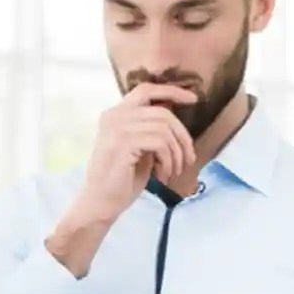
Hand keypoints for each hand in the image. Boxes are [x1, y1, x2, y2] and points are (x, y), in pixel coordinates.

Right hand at [46, 84, 195, 277]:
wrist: (100, 203)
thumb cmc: (120, 180)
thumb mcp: (140, 148)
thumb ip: (151, 129)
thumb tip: (175, 115)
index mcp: (115, 114)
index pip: (146, 90)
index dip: (172, 91)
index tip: (193, 99)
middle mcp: (114, 115)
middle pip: (163, 112)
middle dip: (182, 136)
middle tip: (188, 158)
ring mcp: (117, 127)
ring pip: (164, 128)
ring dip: (176, 153)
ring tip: (173, 171)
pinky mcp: (123, 142)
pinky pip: (160, 143)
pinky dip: (168, 161)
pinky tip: (162, 175)